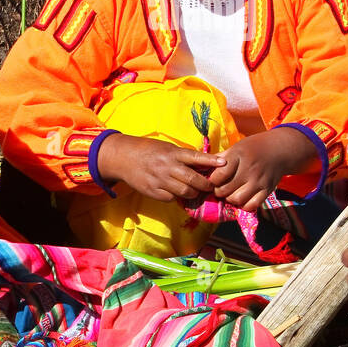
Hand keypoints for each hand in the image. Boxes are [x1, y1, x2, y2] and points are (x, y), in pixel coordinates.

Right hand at [95, 133, 223, 201]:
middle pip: (193, 180)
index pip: (196, 158)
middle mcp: (167, 167)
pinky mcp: (152, 191)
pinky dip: (177, 196)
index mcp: (172, 153)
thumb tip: (206, 163)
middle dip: (206, 185)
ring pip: (185, 192)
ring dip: (193, 193)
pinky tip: (176, 192)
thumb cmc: (148, 150)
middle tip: (210, 186)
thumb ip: (183, 156)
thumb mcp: (166, 148)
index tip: (224, 163)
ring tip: (194, 190)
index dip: (211, 161)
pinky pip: (171, 198)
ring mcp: (159, 180)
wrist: (123, 158)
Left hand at [207, 129, 318, 212]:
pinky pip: (252, 205)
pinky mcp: (268, 189)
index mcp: (238, 156)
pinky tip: (242, 198)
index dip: (212, 180)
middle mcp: (249, 168)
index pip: (219, 175)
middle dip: (218, 191)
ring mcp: (260, 180)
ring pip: (237, 199)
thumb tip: (200, 167)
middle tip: (220, 188)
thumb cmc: (252, 148)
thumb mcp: (236, 147)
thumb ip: (220, 158)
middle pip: (225, 189)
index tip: (213, 180)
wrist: (280, 150)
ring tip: (230, 193)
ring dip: (230, 199)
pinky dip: (244, 205)